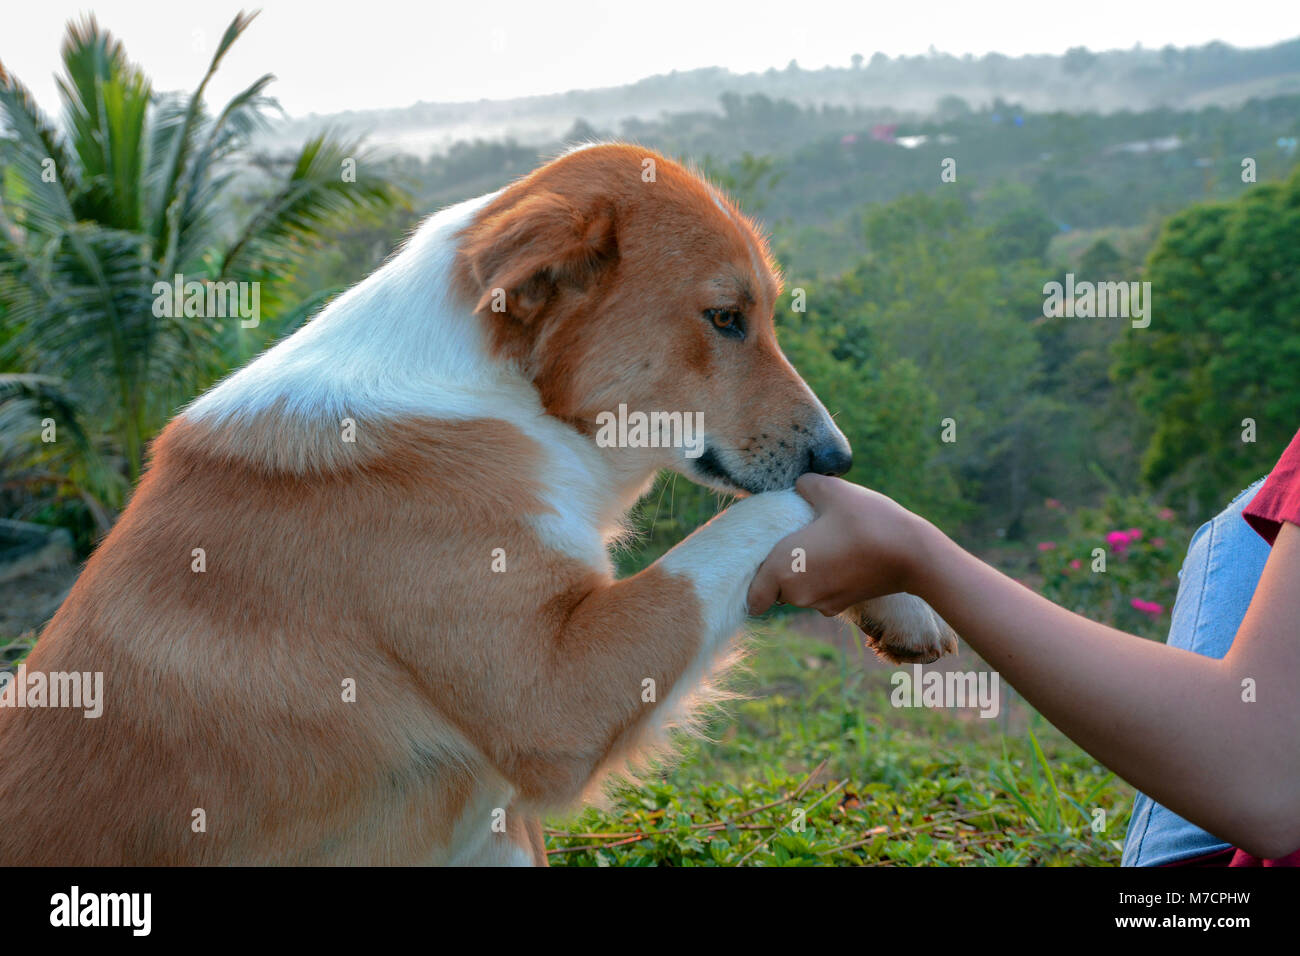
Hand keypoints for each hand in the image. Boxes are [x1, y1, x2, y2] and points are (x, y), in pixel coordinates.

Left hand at [746, 474, 928, 615]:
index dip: (752, 579)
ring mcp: (822, 603)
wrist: (914, 556)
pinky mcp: (842, 606)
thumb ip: (806, 485)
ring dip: (801, 574)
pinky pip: (820, 594)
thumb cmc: (868, 522)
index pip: (753, 596)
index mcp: (784, 569)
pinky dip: (822, 579)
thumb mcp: (833, 491)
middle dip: (778, 571)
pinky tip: (838, 555)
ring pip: (798, 592)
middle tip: (790, 541)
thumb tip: (799, 485)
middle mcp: (798, 594)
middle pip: (775, 590)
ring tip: (817, 544)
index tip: (760, 559)